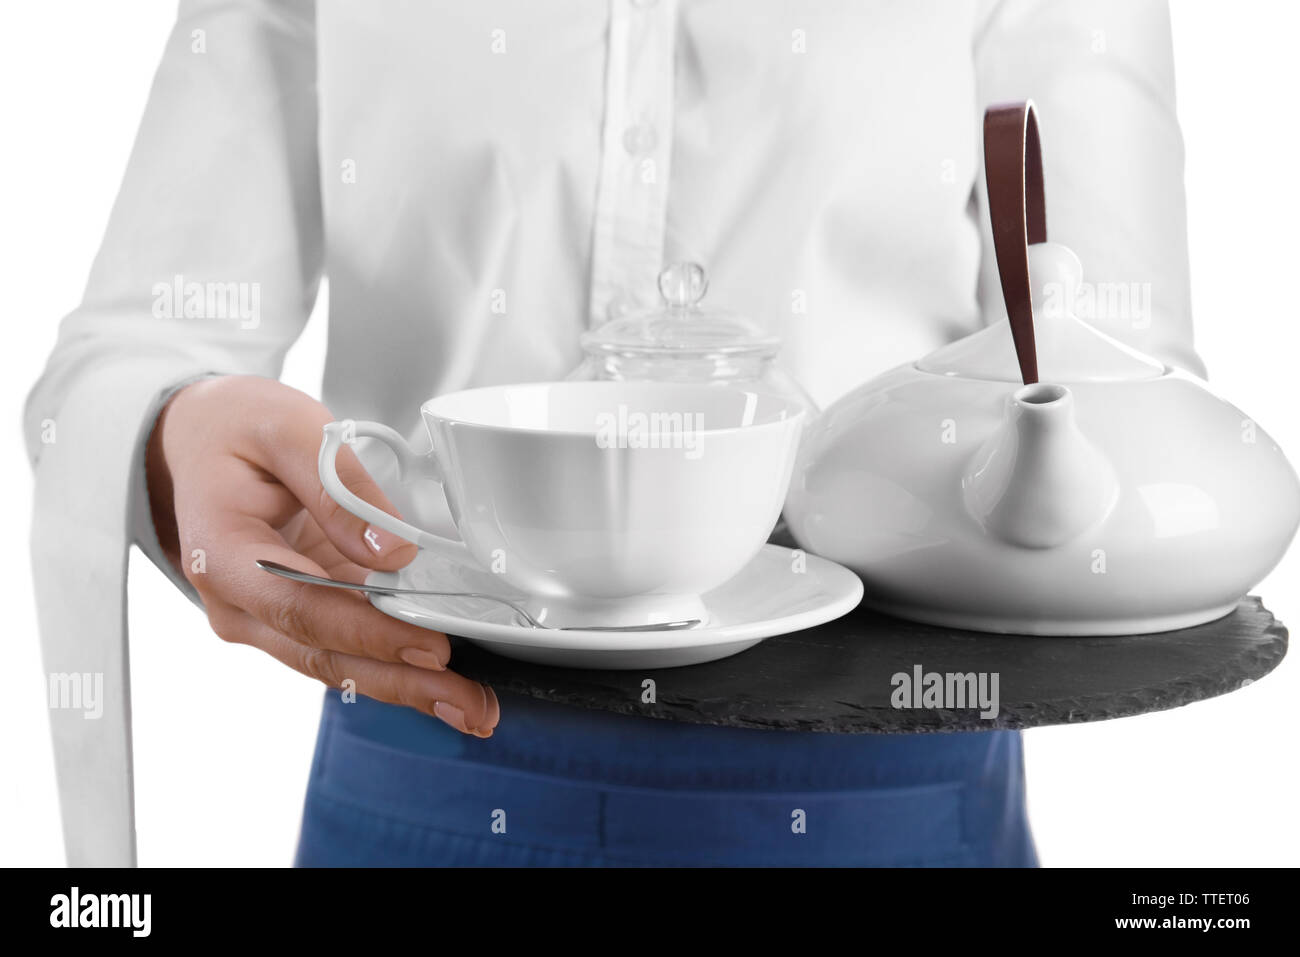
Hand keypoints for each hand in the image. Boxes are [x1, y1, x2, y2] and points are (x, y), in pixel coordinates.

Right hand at [145, 375, 498, 735]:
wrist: (200, 441)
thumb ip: (338, 486)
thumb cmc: (237, 429)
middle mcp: (238, 601)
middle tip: (469, 704)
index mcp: (223, 552)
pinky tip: (443, 686)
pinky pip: (344, 651)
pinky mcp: (297, 616)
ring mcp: (265, 617)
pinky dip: (394, 668)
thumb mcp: (287, 427)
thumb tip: (393, 554)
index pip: (299, 608)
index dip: (368, 634)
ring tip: (472, 708)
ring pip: (337, 666)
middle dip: (401, 683)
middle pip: (323, 656)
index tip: (430, 647)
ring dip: (405, 689)